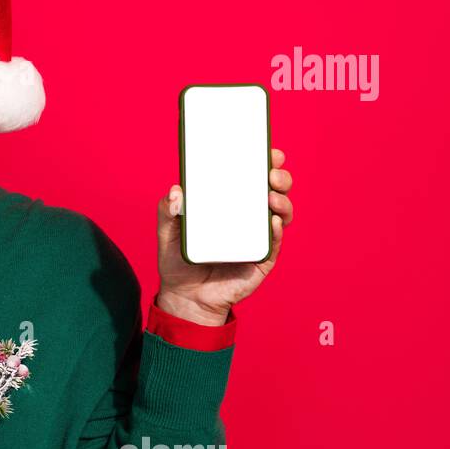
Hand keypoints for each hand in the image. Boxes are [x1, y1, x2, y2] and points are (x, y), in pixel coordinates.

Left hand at [155, 147, 293, 323]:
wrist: (186, 298)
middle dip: (279, 177)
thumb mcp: (168, 231)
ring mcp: (257, 238)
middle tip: (271, 173)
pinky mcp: (261, 260)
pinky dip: (276, 231)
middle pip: (273, 191)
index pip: (251, 178)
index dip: (263, 162)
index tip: (267, 150)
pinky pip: (273, 243)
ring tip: (270, 197)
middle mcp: (247, 218)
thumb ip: (167, 210)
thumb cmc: (179, 260)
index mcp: (230, 205)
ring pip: (281, 214)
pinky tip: (272, 222)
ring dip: (282, 202)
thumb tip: (176, 191)